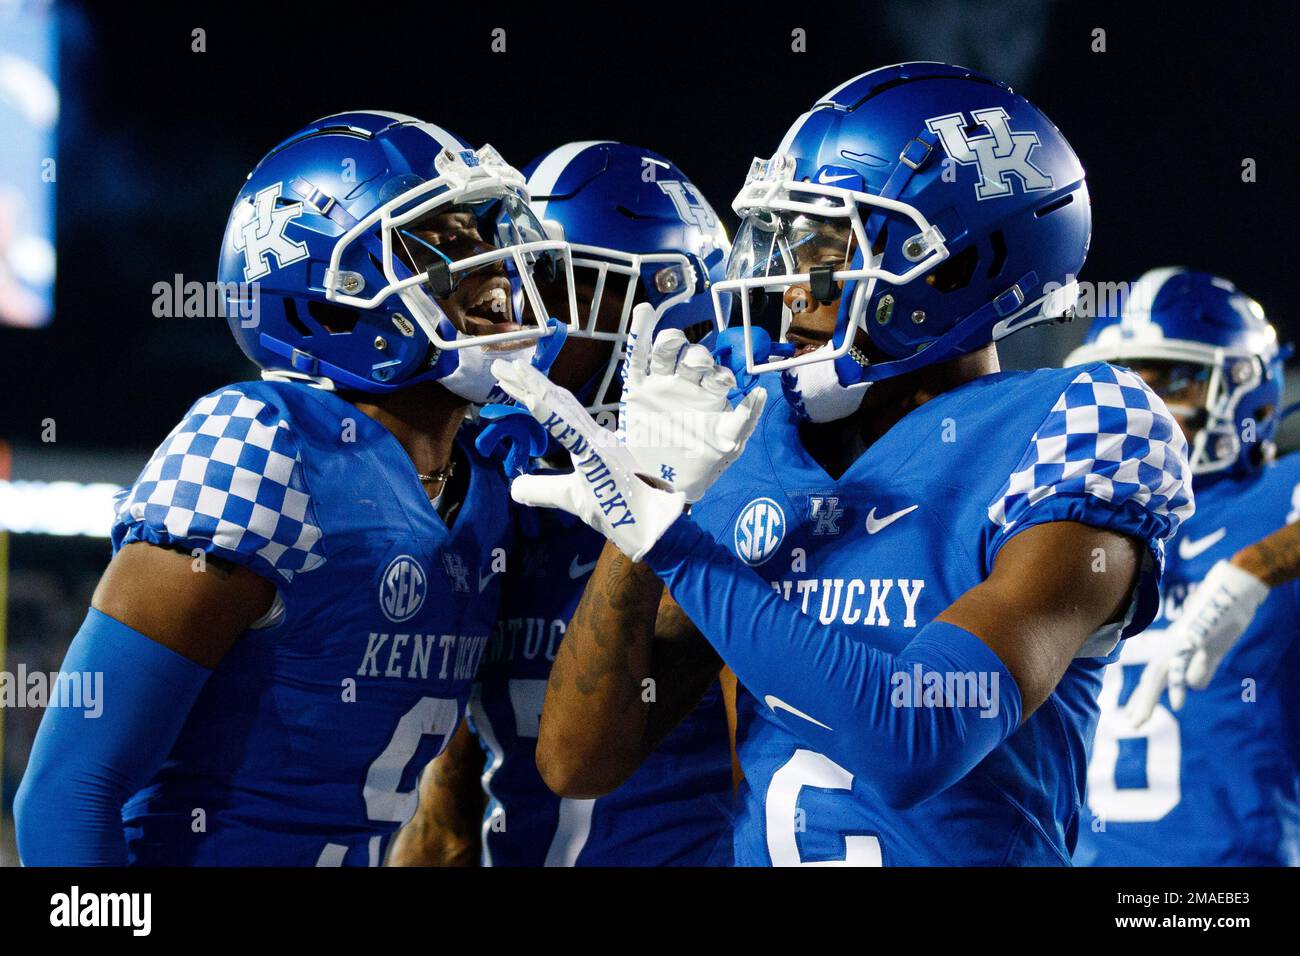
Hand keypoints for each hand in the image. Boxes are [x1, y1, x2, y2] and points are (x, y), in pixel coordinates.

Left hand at [490, 359, 685, 560]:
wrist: (649, 527)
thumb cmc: (616, 509)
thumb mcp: (568, 498)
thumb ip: (542, 490)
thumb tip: (514, 488)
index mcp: (589, 440)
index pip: (557, 409)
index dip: (533, 391)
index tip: (508, 378)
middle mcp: (594, 434)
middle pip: (556, 401)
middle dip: (527, 382)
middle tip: (499, 365)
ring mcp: (597, 443)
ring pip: (561, 408)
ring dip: (535, 387)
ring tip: (512, 370)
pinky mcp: (598, 456)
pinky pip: (569, 432)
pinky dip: (549, 415)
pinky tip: (530, 400)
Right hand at [619, 303, 765, 501]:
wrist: (665, 484)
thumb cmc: (702, 465)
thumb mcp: (729, 444)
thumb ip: (744, 418)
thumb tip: (759, 391)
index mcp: (710, 395)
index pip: (718, 371)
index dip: (721, 371)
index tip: (722, 381)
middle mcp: (687, 385)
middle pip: (693, 356)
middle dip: (698, 357)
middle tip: (697, 370)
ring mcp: (662, 386)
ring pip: (667, 351)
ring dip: (673, 342)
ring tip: (673, 344)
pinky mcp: (639, 391)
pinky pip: (638, 358)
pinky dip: (640, 333)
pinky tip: (644, 313)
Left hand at [1125, 559, 1268, 726]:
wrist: (1234, 586)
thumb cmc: (1223, 612)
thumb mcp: (1212, 646)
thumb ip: (1202, 666)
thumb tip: (1193, 687)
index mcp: (1174, 646)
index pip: (1154, 675)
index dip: (1144, 695)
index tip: (1134, 715)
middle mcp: (1172, 645)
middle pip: (1151, 677)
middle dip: (1140, 702)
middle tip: (1130, 724)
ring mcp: (1182, 641)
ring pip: (1159, 674)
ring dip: (1148, 698)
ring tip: (1138, 721)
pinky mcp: (1195, 638)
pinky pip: (1183, 665)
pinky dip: (1177, 685)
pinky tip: (1176, 704)